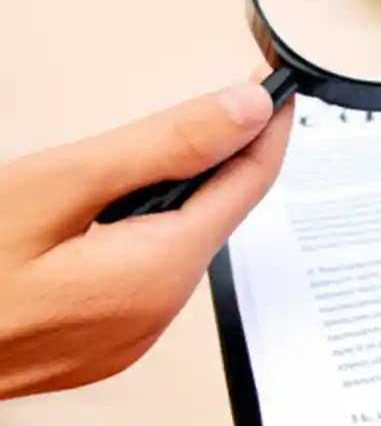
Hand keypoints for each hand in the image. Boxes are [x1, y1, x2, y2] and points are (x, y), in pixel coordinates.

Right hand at [0, 75, 291, 399]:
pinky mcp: (98, 342)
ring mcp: (125, 336)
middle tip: (226, 100)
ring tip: (154, 151)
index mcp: (159, 273)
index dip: (267, 125)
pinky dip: (142, 232)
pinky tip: (108, 212)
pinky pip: (143, 273)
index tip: (275, 83)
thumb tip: (245, 110)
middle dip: (222, 156)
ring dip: (175, 194)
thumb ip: (163, 145)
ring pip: (178, 242)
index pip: (249, 183)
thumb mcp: (60, 185)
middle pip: (216, 214)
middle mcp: (155, 314)